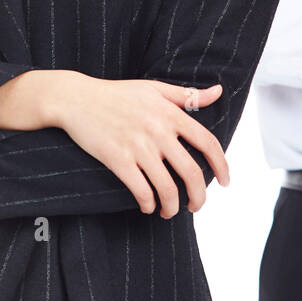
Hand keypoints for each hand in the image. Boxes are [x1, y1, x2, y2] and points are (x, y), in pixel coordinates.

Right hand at [0, 69, 227, 217]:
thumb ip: (187, 94)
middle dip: (199, 196)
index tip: (225, 182)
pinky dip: (148, 204)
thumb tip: (218, 91)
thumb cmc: (117, 94)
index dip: (221, 166)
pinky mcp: (118, 160)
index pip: (207, 143)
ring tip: (169, 211)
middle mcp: (158, 131)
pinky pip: (141, 191)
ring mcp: (138, 147)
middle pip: (192, 173)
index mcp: (170, 113)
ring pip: (167, 188)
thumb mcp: (155, 88)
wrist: (76, 99)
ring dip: (172, 207)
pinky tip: (147, 206)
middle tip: (196, 206)